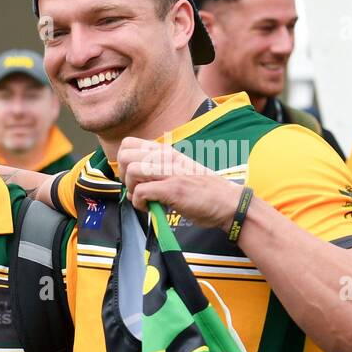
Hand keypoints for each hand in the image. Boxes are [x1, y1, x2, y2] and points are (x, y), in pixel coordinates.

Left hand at [117, 137, 242, 227]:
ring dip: (131, 189)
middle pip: (125, 155)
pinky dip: (140, 203)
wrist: (228, 202)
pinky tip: (151, 208)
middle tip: (136, 188)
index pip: (129, 144)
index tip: (134, 177)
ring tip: (145, 199)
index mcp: (166, 152)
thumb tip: (132, 185)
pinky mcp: (173, 188)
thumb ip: (156, 172)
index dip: (124, 162)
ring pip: (131, 171)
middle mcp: (167, 157)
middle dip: (123, 175)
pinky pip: (140, 192)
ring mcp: (170, 172)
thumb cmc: (203, 191)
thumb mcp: (177, 171)